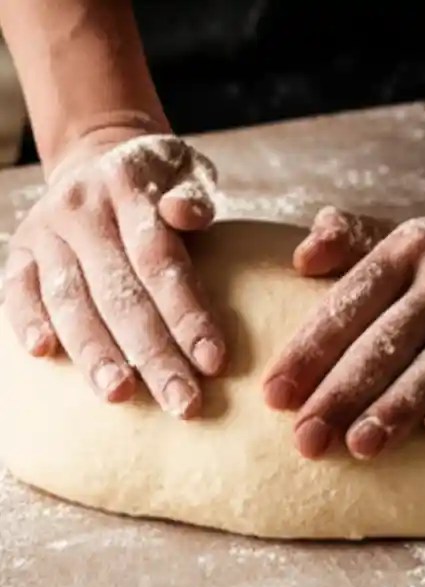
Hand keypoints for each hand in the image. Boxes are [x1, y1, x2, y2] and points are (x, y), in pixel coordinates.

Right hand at [3, 130, 223, 417]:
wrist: (96, 156)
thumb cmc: (160, 182)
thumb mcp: (187, 173)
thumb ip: (194, 197)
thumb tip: (187, 214)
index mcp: (130, 188)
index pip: (161, 261)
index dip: (187, 314)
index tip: (214, 362)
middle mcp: (83, 209)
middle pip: (120, 292)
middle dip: (153, 354)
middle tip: (183, 403)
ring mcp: (45, 230)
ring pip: (70, 299)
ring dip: (95, 351)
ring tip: (121, 395)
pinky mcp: (19, 249)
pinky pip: (16, 288)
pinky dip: (26, 320)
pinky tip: (43, 355)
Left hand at [265, 205, 424, 458]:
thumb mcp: (411, 238)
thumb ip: (353, 242)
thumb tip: (301, 257)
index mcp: (411, 247)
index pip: (352, 301)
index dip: (312, 351)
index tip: (274, 398)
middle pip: (391, 338)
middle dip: (344, 392)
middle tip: (307, 440)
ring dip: (399, 405)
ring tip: (361, 446)